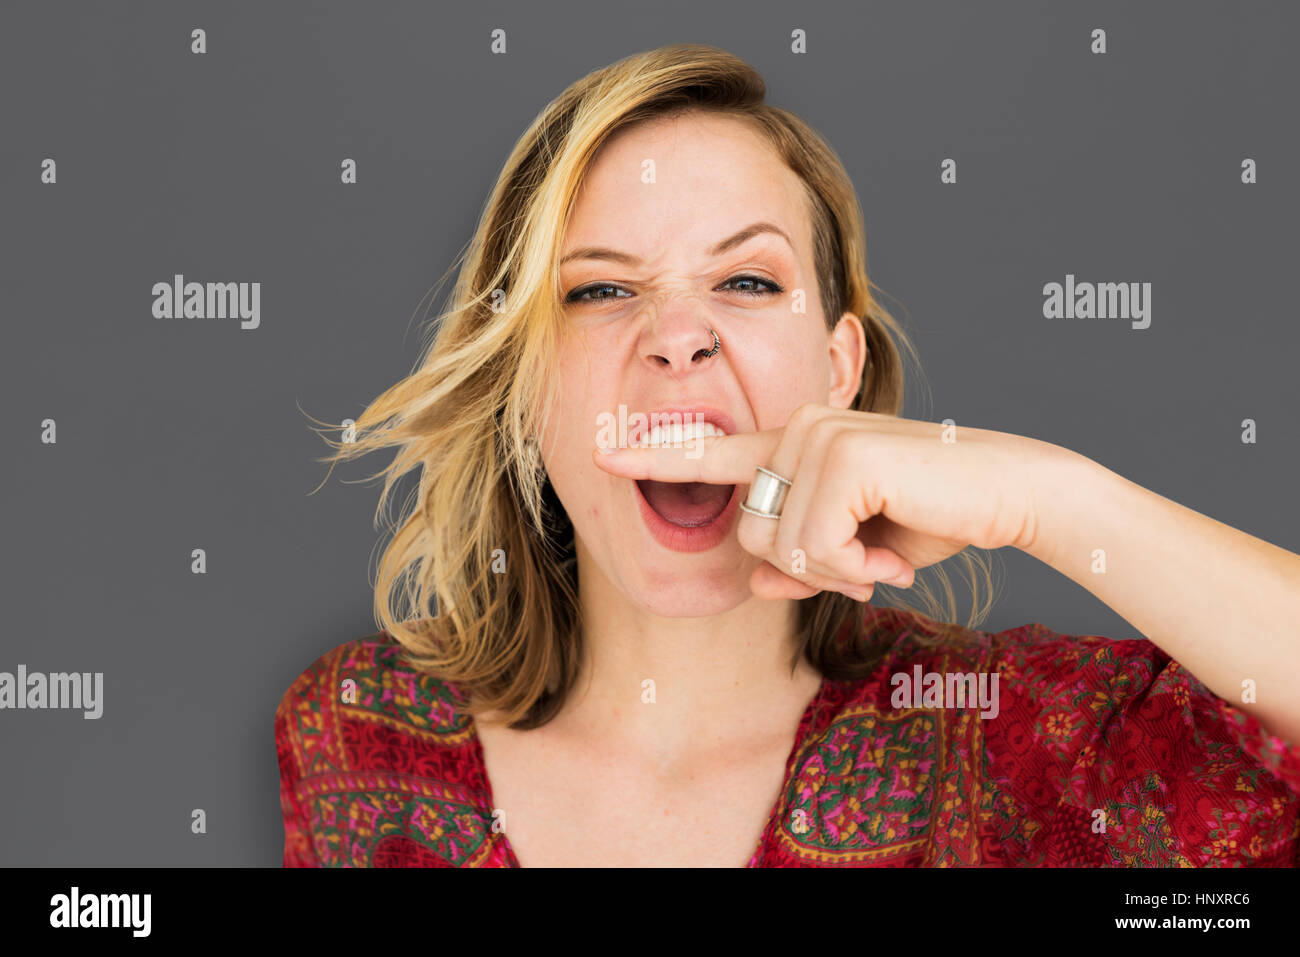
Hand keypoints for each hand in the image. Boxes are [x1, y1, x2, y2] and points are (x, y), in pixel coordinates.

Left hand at [591, 403, 1048, 601]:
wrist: (1006, 495)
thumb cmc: (934, 513)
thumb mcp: (857, 549)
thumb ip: (802, 561)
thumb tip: (759, 585)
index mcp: (794, 440)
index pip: (713, 452)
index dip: (654, 455)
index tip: (600, 451)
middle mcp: (798, 428)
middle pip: (750, 534)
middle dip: (808, 571)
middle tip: (868, 566)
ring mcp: (816, 436)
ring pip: (777, 547)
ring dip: (835, 573)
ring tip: (884, 555)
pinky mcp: (840, 456)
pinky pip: (812, 547)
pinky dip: (853, 568)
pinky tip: (892, 553)